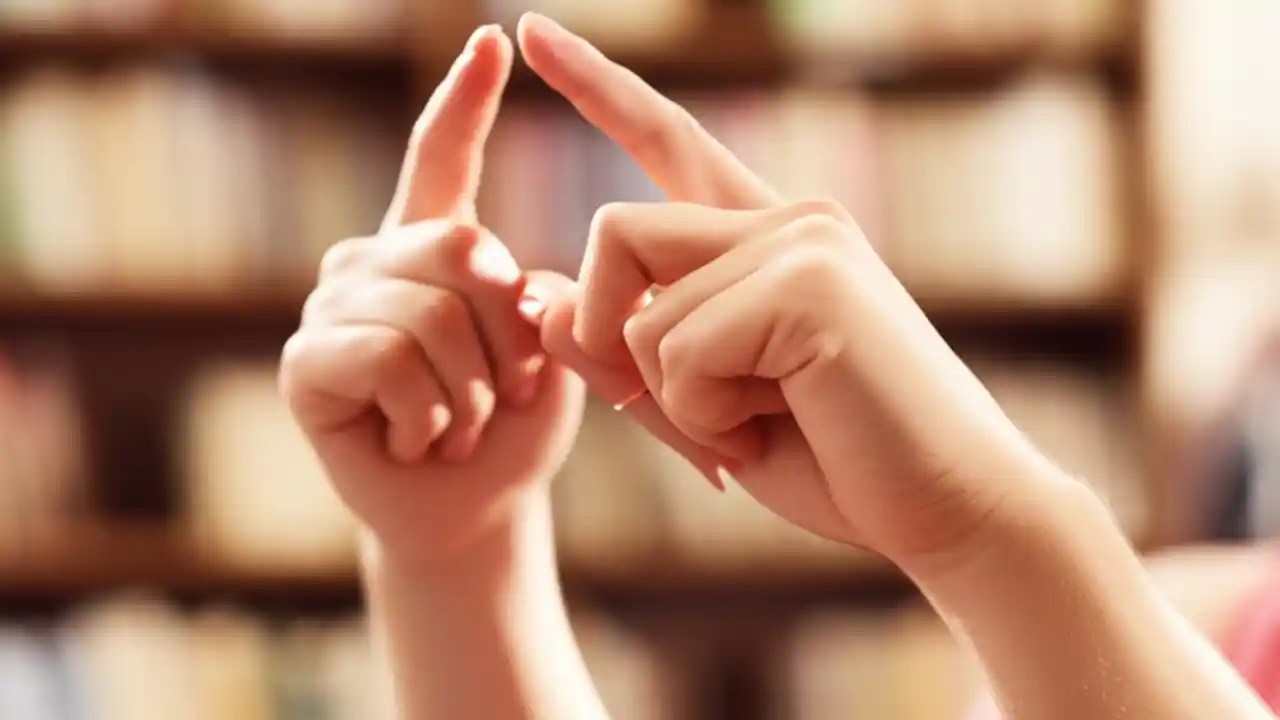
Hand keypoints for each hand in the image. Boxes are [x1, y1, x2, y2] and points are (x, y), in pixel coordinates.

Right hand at [279, 26, 584, 569]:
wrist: (473, 509)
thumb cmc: (513, 426)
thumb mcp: (551, 356)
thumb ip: (538, 300)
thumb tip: (500, 275)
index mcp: (434, 247)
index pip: (442, 159)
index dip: (464, 101)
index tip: (494, 42)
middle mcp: (374, 261)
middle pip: (460, 249)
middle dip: (507, 338)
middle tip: (498, 395)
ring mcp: (332, 307)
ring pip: (429, 313)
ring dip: (470, 391)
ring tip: (456, 422)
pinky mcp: (304, 363)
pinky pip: (385, 358)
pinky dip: (426, 414)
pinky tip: (416, 439)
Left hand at [517, 15, 1068, 571]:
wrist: (947, 511)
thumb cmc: (834, 460)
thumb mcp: (699, 407)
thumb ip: (623, 350)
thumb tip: (539, 291)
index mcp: (765, 239)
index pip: (668, 140)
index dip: (597, 87)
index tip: (535, 32)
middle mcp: (785, 219)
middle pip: (614, 231)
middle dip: (609, 337)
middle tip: (682, 411)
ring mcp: (803, 239)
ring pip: (638, 305)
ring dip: (673, 396)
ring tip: (757, 423)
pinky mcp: (812, 279)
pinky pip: (679, 350)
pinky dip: (703, 416)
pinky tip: (780, 425)